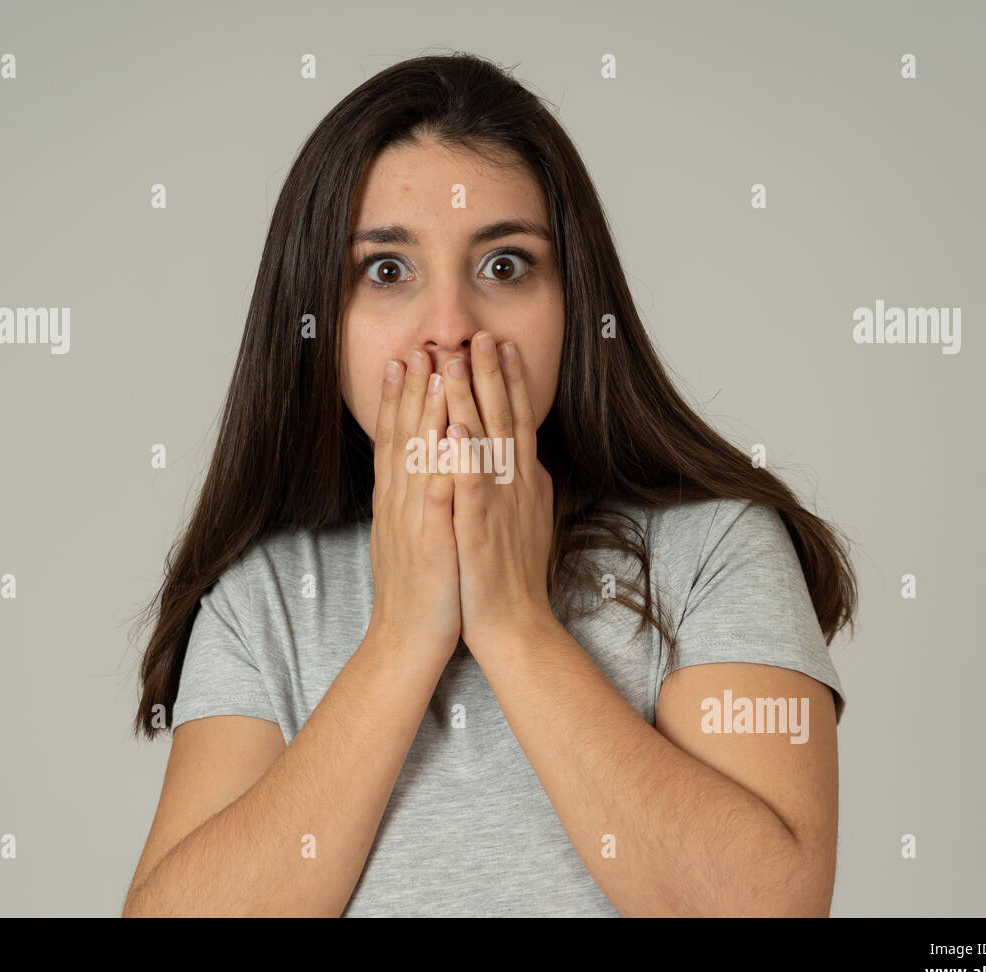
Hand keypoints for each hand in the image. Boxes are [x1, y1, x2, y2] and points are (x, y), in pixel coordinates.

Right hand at [366, 349, 460, 672]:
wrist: (409, 636)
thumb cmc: (422, 585)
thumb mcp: (415, 530)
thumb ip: (418, 493)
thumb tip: (428, 460)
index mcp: (400, 497)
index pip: (397, 436)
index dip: (399, 397)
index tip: (406, 358)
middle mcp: (402, 501)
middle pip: (405, 435)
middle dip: (413, 388)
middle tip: (420, 346)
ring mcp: (415, 519)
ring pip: (419, 455)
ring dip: (426, 413)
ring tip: (435, 373)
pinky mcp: (432, 540)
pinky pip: (438, 497)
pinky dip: (443, 465)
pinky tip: (451, 438)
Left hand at [440, 332, 555, 663]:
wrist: (511, 624)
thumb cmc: (511, 574)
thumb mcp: (525, 518)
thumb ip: (526, 484)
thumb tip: (531, 457)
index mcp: (519, 481)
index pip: (516, 419)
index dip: (509, 381)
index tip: (501, 344)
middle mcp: (512, 486)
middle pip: (502, 419)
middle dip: (490, 374)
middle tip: (480, 334)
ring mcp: (495, 505)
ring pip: (483, 443)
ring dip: (469, 400)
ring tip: (455, 361)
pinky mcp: (477, 530)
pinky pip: (469, 489)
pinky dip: (463, 459)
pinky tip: (454, 431)